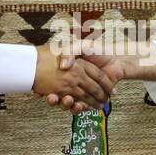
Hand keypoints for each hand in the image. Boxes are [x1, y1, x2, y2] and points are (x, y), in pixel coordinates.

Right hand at [40, 30, 155, 109]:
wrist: (117, 59)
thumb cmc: (98, 51)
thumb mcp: (80, 46)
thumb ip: (71, 51)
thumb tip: (64, 65)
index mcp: (68, 71)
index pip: (53, 82)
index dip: (44, 87)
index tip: (38, 92)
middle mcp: (73, 83)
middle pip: (59, 95)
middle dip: (54, 99)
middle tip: (51, 98)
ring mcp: (81, 92)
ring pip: (70, 103)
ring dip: (66, 105)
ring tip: (67, 100)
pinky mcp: (90, 99)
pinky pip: (82, 106)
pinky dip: (80, 108)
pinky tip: (79, 106)